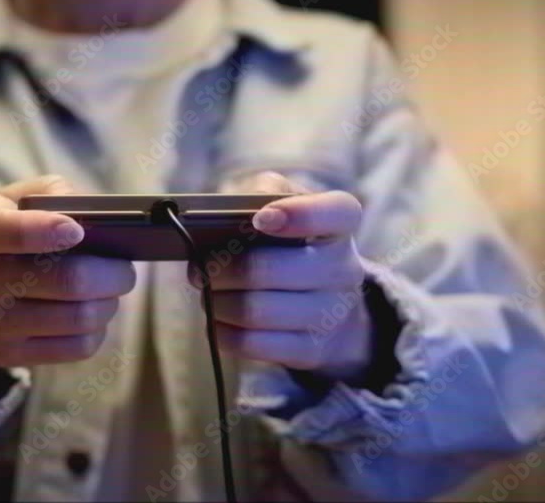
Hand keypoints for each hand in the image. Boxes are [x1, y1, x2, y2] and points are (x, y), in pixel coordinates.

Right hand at [0, 175, 136, 384]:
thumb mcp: (7, 202)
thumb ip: (50, 194)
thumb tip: (91, 212)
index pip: (11, 231)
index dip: (49, 230)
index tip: (78, 231)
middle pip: (69, 279)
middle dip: (113, 273)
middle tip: (124, 269)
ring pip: (79, 317)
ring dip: (109, 302)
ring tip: (110, 291)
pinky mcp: (10, 354)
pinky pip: (76, 347)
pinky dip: (97, 330)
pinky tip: (92, 315)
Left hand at [194, 172, 371, 381]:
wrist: (329, 308)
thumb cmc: (293, 246)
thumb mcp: (285, 208)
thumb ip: (262, 193)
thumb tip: (237, 207)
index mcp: (339, 226)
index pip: (338, 212)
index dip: (300, 214)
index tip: (261, 218)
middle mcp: (343, 269)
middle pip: (269, 269)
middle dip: (221, 268)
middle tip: (201, 267)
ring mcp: (330, 315)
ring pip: (255, 311)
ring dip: (218, 300)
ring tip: (208, 292)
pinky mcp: (312, 351)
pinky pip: (253, 344)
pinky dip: (223, 331)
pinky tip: (217, 319)